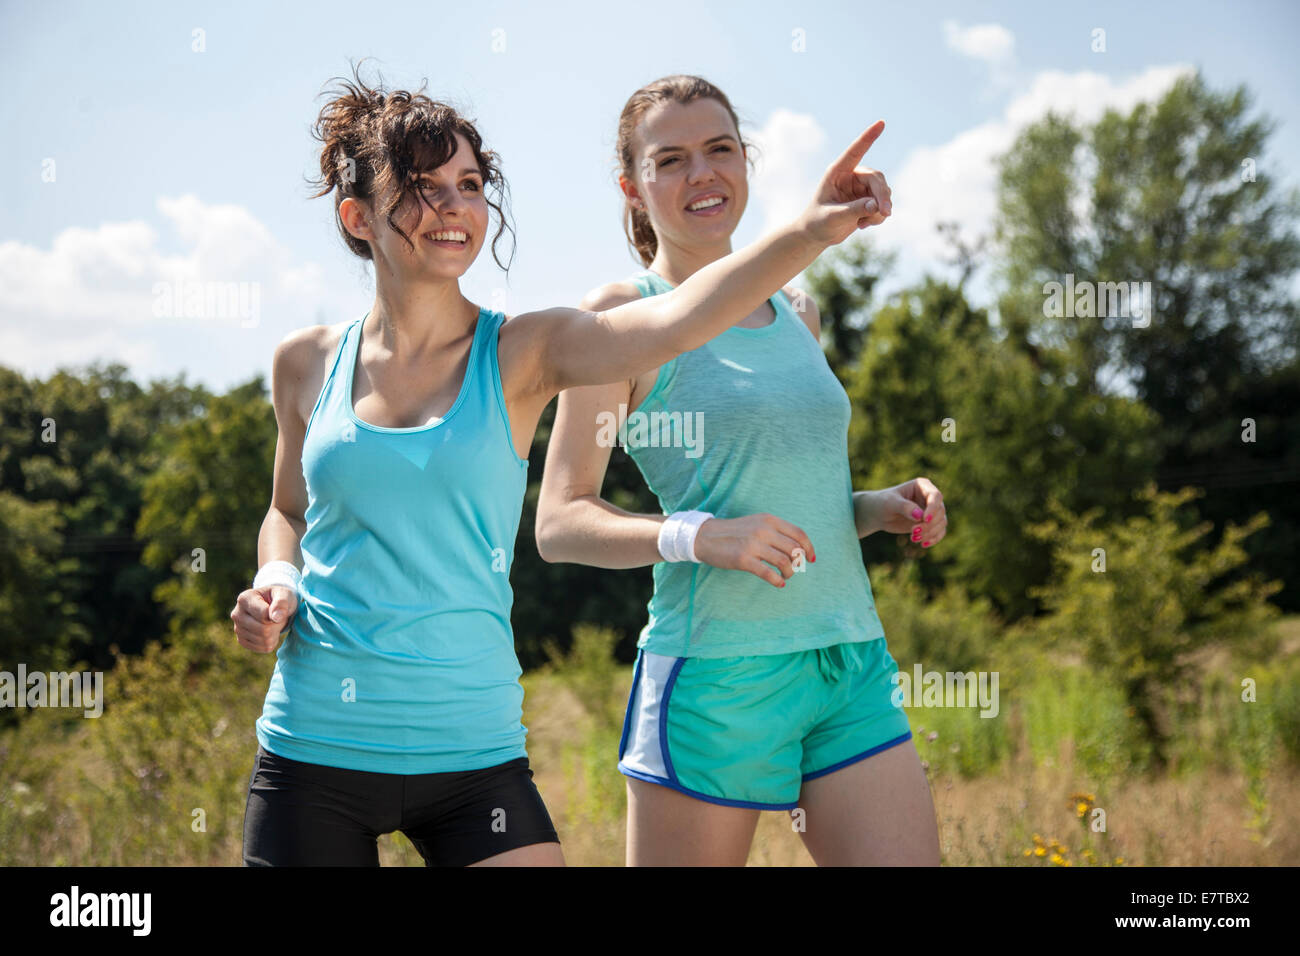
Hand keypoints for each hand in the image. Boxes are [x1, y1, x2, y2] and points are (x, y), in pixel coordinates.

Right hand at [229, 585, 298, 652]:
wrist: (273, 607)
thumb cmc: (279, 598)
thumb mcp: (284, 594)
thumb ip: (281, 603)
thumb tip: (276, 617)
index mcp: (244, 599)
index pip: (264, 614)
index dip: (276, 615)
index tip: (278, 609)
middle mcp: (236, 614)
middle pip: (263, 629)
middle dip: (276, 625)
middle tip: (278, 617)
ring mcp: (237, 628)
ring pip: (264, 640)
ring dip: (275, 633)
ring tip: (273, 623)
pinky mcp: (242, 640)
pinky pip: (262, 648)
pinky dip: (272, 641)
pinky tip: (270, 631)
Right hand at [691, 513, 816, 587]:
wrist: (705, 536)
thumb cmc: (734, 532)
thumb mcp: (757, 523)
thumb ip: (776, 531)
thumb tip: (798, 548)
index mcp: (769, 520)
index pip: (798, 534)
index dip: (809, 548)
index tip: (811, 559)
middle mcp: (763, 530)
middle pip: (794, 549)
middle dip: (799, 563)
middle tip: (794, 569)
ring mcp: (753, 544)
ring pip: (784, 562)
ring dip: (790, 572)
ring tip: (785, 576)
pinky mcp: (743, 559)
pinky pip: (768, 573)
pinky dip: (778, 581)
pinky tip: (779, 583)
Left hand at [799, 119, 891, 245]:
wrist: (817, 235)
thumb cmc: (818, 222)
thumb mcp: (833, 217)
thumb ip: (854, 210)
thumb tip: (877, 205)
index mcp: (837, 172)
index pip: (855, 151)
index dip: (868, 137)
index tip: (881, 123)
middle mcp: (851, 176)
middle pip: (877, 178)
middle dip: (883, 196)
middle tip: (884, 213)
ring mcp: (861, 187)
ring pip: (883, 192)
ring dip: (880, 209)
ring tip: (863, 224)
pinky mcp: (868, 199)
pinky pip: (883, 204)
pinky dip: (878, 216)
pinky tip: (864, 225)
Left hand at [869, 478, 946, 547]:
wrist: (878, 513)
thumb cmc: (883, 503)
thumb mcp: (891, 503)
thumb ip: (905, 507)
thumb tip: (920, 516)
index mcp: (922, 485)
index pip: (936, 496)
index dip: (933, 508)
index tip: (925, 520)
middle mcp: (930, 497)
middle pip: (940, 511)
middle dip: (929, 524)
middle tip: (913, 532)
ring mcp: (931, 510)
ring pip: (941, 522)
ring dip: (930, 532)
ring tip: (914, 538)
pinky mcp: (930, 523)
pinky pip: (940, 531)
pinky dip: (934, 539)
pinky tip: (923, 544)